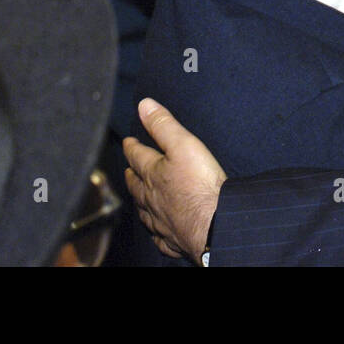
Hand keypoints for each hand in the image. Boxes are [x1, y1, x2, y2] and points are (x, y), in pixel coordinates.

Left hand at [123, 98, 226, 264]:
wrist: (213, 225)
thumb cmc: (200, 185)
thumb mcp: (184, 144)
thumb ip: (163, 124)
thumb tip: (144, 105)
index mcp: (153, 174)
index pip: (138, 156)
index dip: (132, 146)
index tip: (129, 141)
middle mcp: (152, 199)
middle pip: (137, 185)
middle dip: (132, 174)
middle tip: (129, 168)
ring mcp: (161, 221)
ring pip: (144, 210)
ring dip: (139, 201)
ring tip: (138, 196)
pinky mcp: (173, 238)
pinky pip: (159, 235)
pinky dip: (155, 230)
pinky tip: (157, 230)